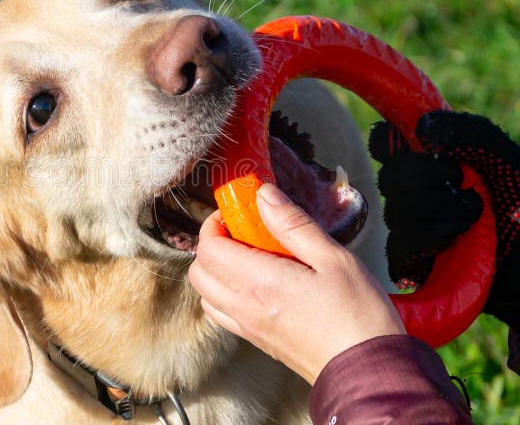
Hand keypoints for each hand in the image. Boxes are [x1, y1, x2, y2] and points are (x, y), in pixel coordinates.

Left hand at [188, 184, 404, 384]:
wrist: (370, 374)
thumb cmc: (358, 315)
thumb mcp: (334, 259)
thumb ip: (294, 224)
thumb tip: (264, 195)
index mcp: (259, 282)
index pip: (209, 247)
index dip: (215, 224)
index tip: (239, 213)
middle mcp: (244, 306)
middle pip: (199, 270)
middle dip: (213, 244)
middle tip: (244, 232)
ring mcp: (247, 327)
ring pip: (206, 293)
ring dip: (217, 270)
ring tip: (252, 257)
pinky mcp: (257, 341)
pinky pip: (221, 314)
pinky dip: (224, 294)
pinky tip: (258, 285)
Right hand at [372, 111, 519, 372]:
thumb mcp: (503, 158)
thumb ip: (466, 132)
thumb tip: (420, 128)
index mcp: (429, 161)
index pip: (385, 143)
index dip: (388, 142)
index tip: (413, 145)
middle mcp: (414, 192)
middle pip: (388, 176)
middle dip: (427, 177)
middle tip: (464, 182)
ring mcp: (410, 228)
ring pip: (395, 211)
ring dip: (439, 209)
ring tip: (475, 218)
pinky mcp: (412, 263)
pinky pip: (400, 245)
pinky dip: (430, 236)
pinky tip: (457, 239)